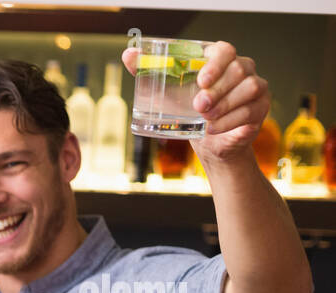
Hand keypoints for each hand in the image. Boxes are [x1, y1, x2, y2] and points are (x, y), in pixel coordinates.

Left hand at [122, 41, 267, 165]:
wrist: (210, 144)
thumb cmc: (190, 114)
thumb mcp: (166, 93)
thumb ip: (148, 71)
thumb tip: (129, 55)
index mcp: (221, 61)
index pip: (225, 50)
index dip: (215, 63)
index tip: (201, 80)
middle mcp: (242, 70)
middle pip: (239, 69)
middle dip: (218, 89)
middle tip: (199, 106)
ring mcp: (255, 87)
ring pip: (250, 88)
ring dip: (226, 106)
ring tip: (206, 120)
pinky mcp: (261, 108)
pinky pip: (252, 111)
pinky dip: (230, 122)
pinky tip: (214, 129)